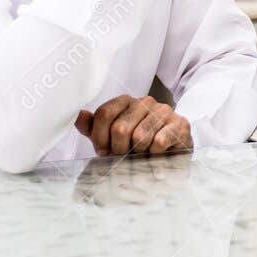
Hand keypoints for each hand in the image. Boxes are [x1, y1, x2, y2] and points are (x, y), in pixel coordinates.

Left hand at [75, 94, 193, 157]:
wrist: (172, 150)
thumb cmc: (138, 144)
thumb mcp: (111, 137)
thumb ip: (93, 127)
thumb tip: (77, 115)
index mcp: (126, 101)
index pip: (104, 113)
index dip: (100, 137)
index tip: (103, 150)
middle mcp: (145, 102)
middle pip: (120, 128)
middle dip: (119, 149)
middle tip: (125, 156)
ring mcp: (164, 111)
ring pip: (140, 137)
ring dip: (138, 153)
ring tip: (143, 154)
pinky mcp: (180, 124)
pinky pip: (158, 142)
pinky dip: (154, 155)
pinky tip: (157, 154)